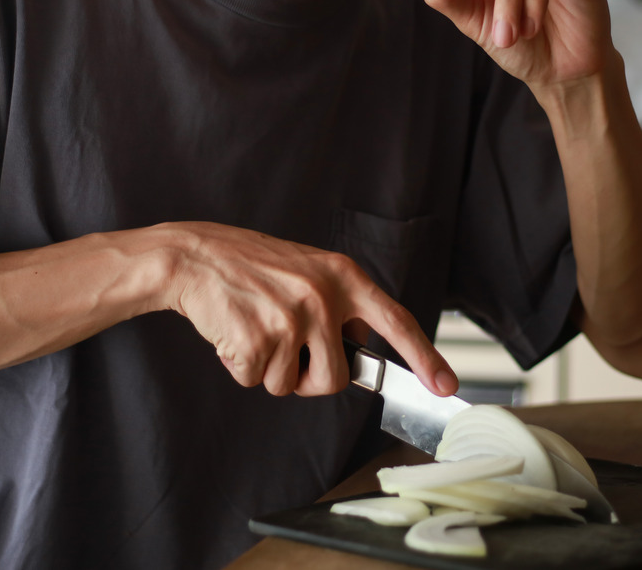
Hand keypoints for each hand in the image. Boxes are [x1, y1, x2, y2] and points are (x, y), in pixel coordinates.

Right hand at [159, 221, 456, 397]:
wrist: (195, 255)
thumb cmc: (249, 266)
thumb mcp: (307, 271)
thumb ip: (338, 305)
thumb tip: (359, 350)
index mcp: (342, 276)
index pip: (395, 321)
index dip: (425, 357)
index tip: (446, 385)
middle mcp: (323, 297)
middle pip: (333, 379)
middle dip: (307, 379)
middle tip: (282, 350)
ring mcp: (291, 318)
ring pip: (290, 385)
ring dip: (267, 371)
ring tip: (253, 329)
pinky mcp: (258, 339)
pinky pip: (255, 381)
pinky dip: (239, 366)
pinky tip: (232, 332)